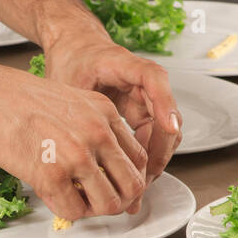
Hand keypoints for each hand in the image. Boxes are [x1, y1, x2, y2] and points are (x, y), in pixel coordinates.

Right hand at [0, 64, 148, 220]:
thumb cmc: (19, 99)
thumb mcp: (72, 101)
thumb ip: (94, 128)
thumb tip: (103, 164)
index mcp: (105, 113)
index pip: (138, 158)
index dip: (129, 178)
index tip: (116, 185)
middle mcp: (97, 134)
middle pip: (132, 185)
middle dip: (118, 200)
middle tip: (100, 202)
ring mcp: (76, 156)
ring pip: (108, 204)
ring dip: (94, 211)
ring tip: (78, 203)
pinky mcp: (52, 175)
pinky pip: (74, 211)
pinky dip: (67, 212)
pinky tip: (56, 199)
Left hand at [39, 25, 182, 211]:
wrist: (74, 50)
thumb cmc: (70, 60)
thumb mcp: (68, 82)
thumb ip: (75, 111)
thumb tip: (76, 153)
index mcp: (126, 65)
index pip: (154, 79)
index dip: (165, 104)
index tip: (169, 127)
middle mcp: (143, 82)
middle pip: (166, 117)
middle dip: (159, 151)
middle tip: (143, 179)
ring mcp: (145, 99)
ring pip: (163, 134)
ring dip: (154, 161)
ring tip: (137, 187)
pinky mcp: (141, 112)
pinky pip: (152, 138)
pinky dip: (145, 159)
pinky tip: (132, 179)